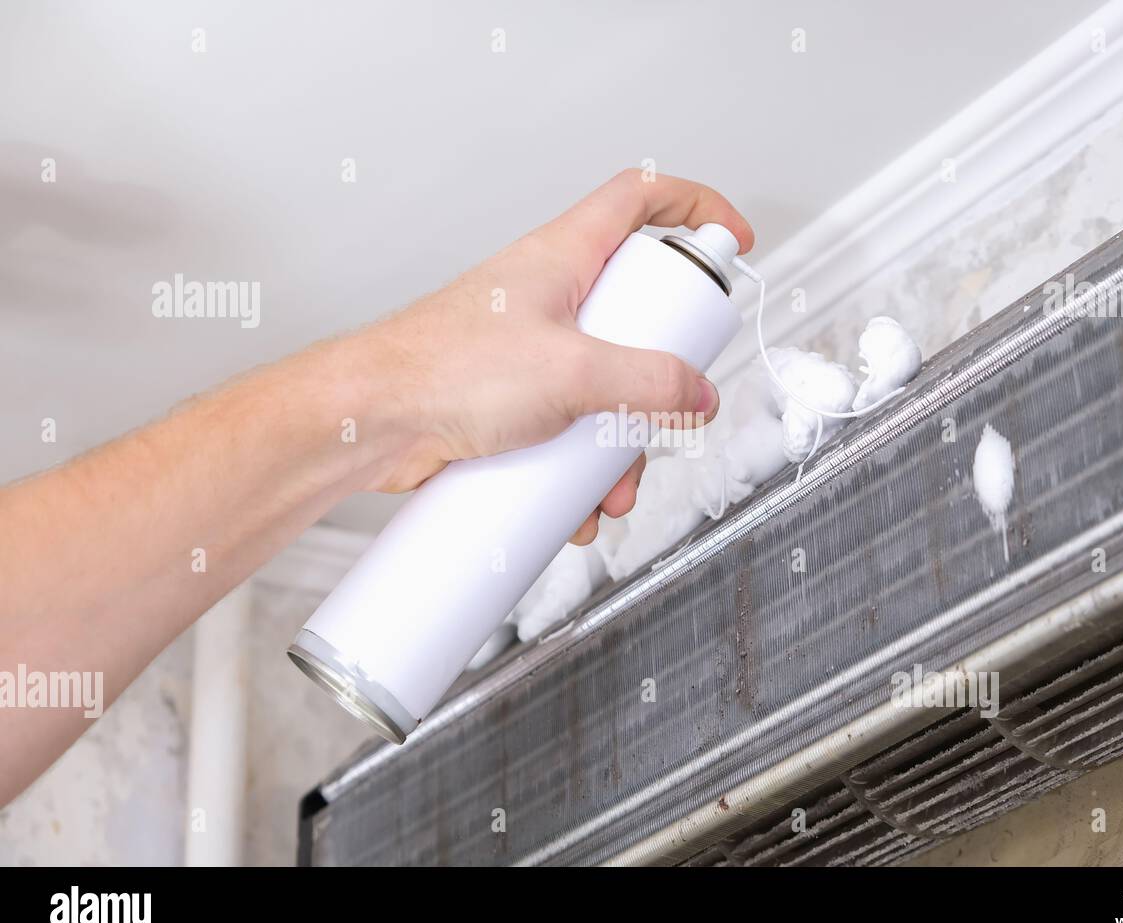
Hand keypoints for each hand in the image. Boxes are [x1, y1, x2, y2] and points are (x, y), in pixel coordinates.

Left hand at [346, 169, 753, 542]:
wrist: (371, 423)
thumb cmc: (442, 370)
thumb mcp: (572, 372)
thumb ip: (648, 382)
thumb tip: (695, 394)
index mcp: (563, 256)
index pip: (640, 198)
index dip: (693, 206)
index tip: (729, 240)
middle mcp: (549, 296)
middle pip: (636, 313)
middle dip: (663, 373)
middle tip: (674, 400)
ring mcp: (532, 350)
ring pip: (606, 384)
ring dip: (622, 442)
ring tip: (615, 485)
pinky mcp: (513, 400)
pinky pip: (570, 426)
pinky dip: (583, 466)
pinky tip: (580, 503)